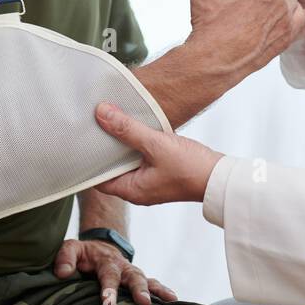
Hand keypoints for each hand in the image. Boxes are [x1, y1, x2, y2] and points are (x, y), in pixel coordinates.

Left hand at [52, 234, 176, 304]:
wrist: (100, 247)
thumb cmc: (84, 253)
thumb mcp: (71, 248)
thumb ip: (65, 257)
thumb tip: (62, 273)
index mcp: (105, 259)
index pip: (107, 273)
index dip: (108, 287)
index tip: (107, 300)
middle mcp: (122, 266)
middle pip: (133, 275)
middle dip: (138, 288)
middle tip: (143, 301)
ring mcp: (132, 272)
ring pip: (146, 279)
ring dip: (155, 290)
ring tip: (168, 300)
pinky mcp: (138, 279)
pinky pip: (153, 284)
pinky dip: (162, 291)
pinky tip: (173, 300)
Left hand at [94, 101, 224, 205]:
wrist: (221, 177)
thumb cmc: (190, 168)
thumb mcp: (156, 145)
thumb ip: (128, 129)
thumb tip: (102, 114)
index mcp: (131, 190)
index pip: (98, 178)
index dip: (89, 160)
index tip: (82, 140)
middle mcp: (138, 189)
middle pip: (112, 168)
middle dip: (104, 148)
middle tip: (94, 125)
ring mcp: (150, 181)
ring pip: (128, 161)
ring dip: (122, 144)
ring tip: (112, 122)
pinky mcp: (162, 172)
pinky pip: (142, 158)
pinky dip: (136, 144)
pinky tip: (136, 127)